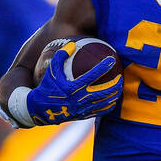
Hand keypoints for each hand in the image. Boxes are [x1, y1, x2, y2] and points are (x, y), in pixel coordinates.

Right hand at [1, 54, 122, 127]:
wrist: (39, 110)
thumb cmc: (46, 88)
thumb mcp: (50, 71)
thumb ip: (60, 56)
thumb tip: (71, 44)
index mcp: (73, 87)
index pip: (93, 75)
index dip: (104, 66)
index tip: (112, 59)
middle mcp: (79, 99)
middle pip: (103, 91)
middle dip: (115, 84)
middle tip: (121, 77)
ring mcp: (82, 109)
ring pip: (104, 103)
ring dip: (114, 96)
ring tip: (119, 89)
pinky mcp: (83, 116)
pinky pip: (100, 112)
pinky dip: (108, 106)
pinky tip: (112, 101)